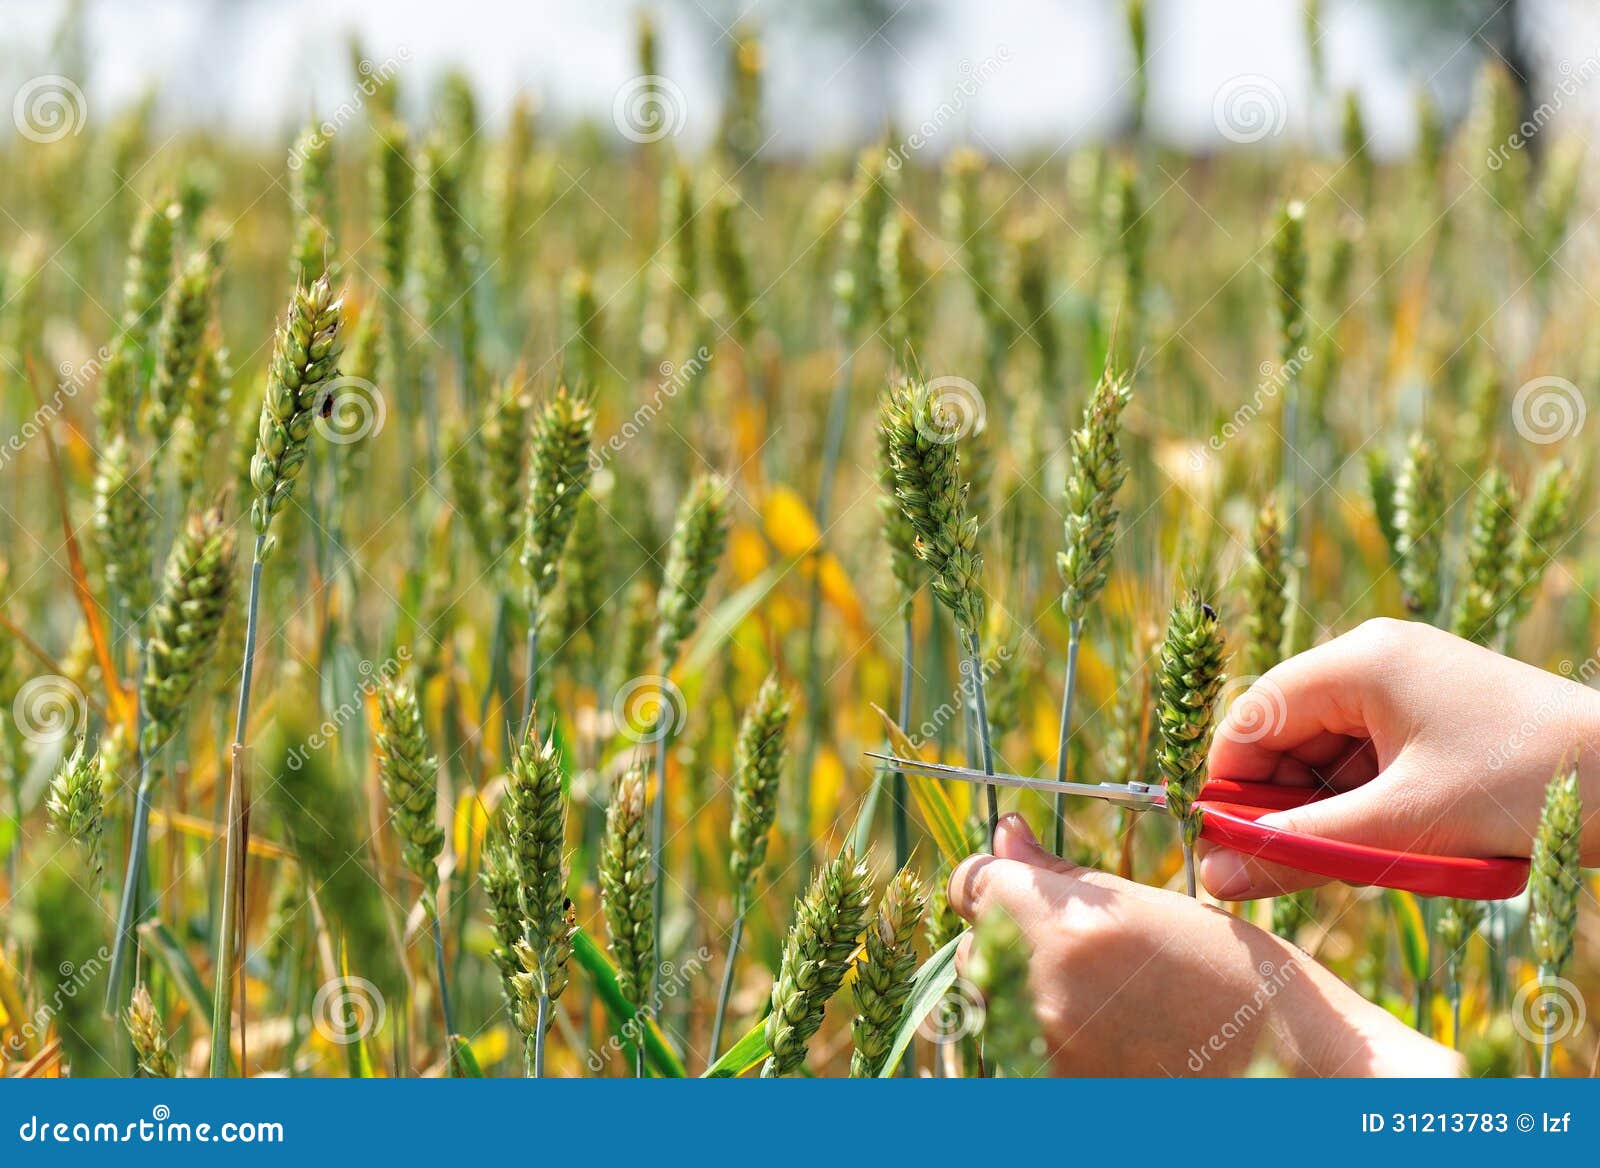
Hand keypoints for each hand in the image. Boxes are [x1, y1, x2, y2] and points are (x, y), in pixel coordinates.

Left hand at [949, 816, 1459, 1075]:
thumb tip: (1005, 834)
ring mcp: (1041, 1052)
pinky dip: (1043, 1028)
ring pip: (993, 994)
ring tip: (1102, 987)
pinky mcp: (1054, 1091)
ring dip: (1025, 979)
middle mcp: (1039, 993)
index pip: (975, 882)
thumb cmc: (1243, 980)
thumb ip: (1065, 875)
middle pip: (976, 939)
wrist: (1298, 1082)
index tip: (1023, 878)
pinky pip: (1018, 1043)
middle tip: (1081, 938)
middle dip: (1013, 929)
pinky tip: (1105, 1026)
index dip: (1000, 874)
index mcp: (1065, 930)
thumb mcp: (1156, 904)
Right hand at [1202, 618, 1599, 899]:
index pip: (1251, 719)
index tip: (1225, 851)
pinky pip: (1367, 762)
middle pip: (1285, 738)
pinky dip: (1365, 808)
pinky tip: (1390, 846)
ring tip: (1363, 861)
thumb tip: (1213, 876)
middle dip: (1284, 808)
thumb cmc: (1523, 788)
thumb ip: (1297, 851)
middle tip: (1294, 870)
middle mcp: (1375, 660)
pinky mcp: (1434, 716)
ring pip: (1326, 758)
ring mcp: (1407, 686)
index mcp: (1359, 662)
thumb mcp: (1400, 828)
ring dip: (1328, 815)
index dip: (1230, 788)